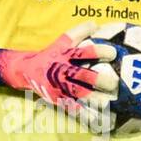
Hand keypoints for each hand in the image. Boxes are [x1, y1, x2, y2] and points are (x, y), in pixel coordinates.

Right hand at [0, 23, 117, 110]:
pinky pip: (70, 106)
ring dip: (93, 97)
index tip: (112, 53)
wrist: (26, 70)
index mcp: (64, 54)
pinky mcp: (56, 97)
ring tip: (106, 101)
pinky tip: (95, 116)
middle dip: (98, 79)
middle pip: (81, 74)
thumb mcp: (61, 41)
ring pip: (77, 92)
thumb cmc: (51, 54)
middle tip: (113, 82)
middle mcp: (61, 69)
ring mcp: (58, 85)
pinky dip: (82, 112)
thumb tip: (96, 24)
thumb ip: (78, 32)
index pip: (83, 51)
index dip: (98, 51)